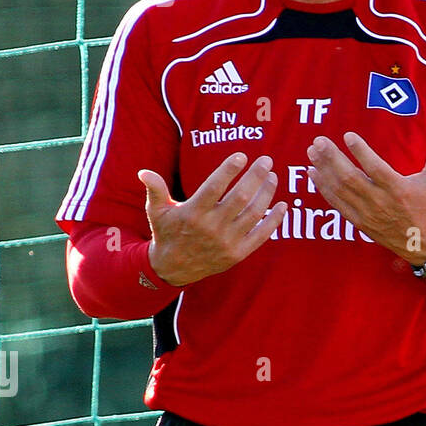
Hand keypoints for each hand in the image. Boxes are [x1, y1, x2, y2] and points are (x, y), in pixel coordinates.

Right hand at [139, 153, 286, 286]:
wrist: (173, 269)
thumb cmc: (167, 233)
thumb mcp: (157, 212)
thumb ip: (155, 190)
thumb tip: (143, 172)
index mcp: (192, 214)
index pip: (214, 188)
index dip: (228, 171)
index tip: (242, 156)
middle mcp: (211, 228)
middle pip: (240, 198)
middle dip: (255, 176)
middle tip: (267, 161)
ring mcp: (226, 242)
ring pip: (253, 214)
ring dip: (266, 194)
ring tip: (272, 177)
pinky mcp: (237, 254)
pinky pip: (261, 235)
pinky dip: (274, 220)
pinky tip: (282, 205)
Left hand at [307, 131, 425, 264]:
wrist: (423, 243)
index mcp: (399, 190)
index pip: (376, 169)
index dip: (361, 152)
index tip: (347, 135)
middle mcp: (380, 202)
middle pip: (350, 178)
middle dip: (332, 158)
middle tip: (319, 140)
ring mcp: (367, 213)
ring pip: (340, 190)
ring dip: (323, 170)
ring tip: (312, 152)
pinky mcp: (358, 222)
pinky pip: (336, 203)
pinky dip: (323, 188)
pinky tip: (313, 172)